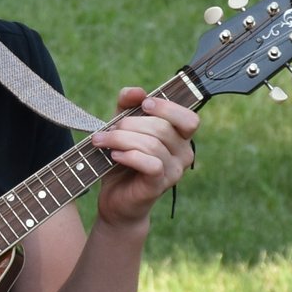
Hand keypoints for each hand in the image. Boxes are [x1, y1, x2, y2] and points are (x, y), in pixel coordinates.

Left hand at [91, 88, 199, 228]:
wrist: (115, 199)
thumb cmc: (121, 160)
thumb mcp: (122, 128)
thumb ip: (127, 106)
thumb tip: (137, 91)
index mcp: (180, 137)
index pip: (189, 118)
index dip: (167, 107)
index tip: (143, 104)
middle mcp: (184, 154)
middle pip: (162, 128)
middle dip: (129, 123)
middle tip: (109, 130)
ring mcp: (174, 171)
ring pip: (152, 144)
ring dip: (121, 139)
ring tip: (102, 142)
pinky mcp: (159, 185)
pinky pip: (150, 164)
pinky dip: (129, 156)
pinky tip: (114, 156)